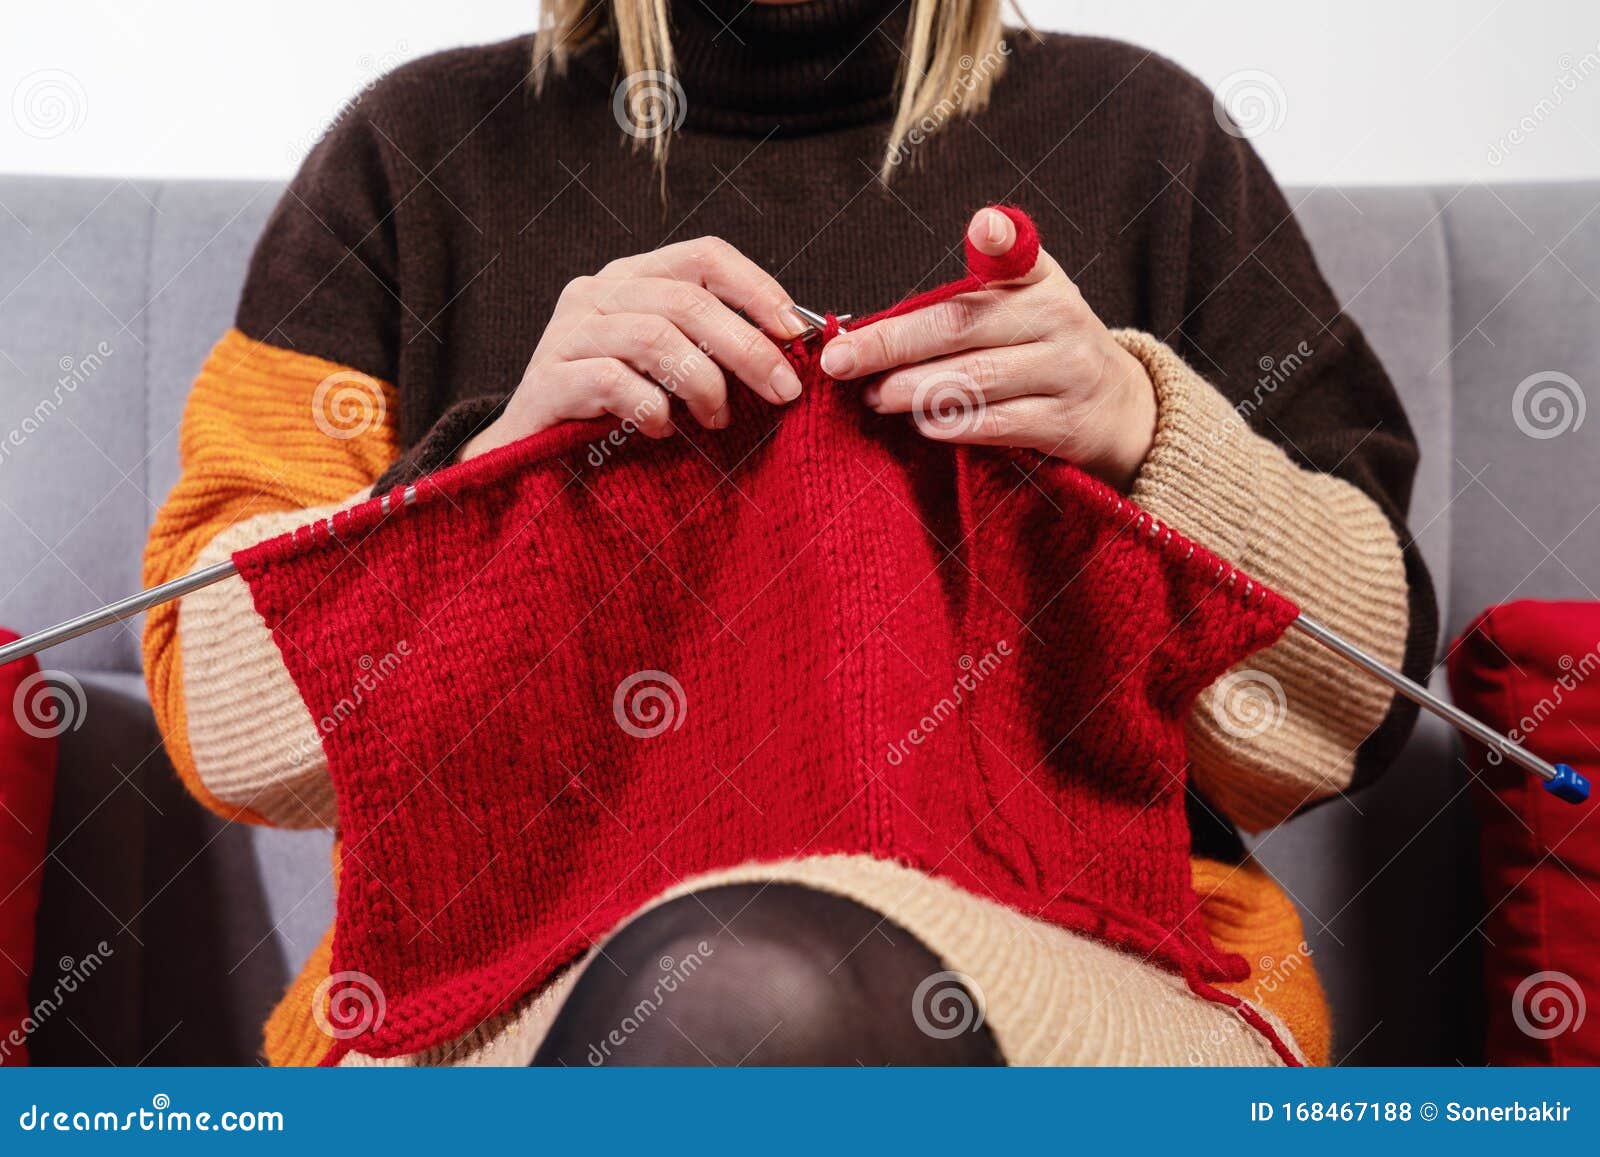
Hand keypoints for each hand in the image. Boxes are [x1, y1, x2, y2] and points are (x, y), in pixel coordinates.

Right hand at [461, 237, 807, 459]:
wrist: (529, 453)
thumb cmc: (614, 411)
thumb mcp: (668, 366)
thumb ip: (714, 345)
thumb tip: (792, 348)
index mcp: (633, 278)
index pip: (704, 256)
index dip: (757, 288)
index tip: (795, 332)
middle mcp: (597, 293)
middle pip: (687, 301)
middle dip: (746, 347)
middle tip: (782, 391)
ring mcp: (566, 334)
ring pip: (654, 337)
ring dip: (702, 383)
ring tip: (717, 420)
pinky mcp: (546, 380)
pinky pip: (613, 382)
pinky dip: (651, 409)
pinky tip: (662, 432)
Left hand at [818, 208, 1156, 490]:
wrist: (1122, 409)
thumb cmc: (1047, 348)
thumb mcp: (1030, 303)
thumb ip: (975, 289)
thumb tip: (894, 305)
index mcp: (1041, 283)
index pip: (1019, 256)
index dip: (1001, 241)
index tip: (983, 227)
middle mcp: (1057, 320)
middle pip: (964, 325)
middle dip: (893, 342)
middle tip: (842, 360)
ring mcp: (1064, 372)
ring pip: (977, 378)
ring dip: (914, 389)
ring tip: (874, 396)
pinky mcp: (1063, 422)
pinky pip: (998, 423)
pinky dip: (953, 424)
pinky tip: (920, 423)